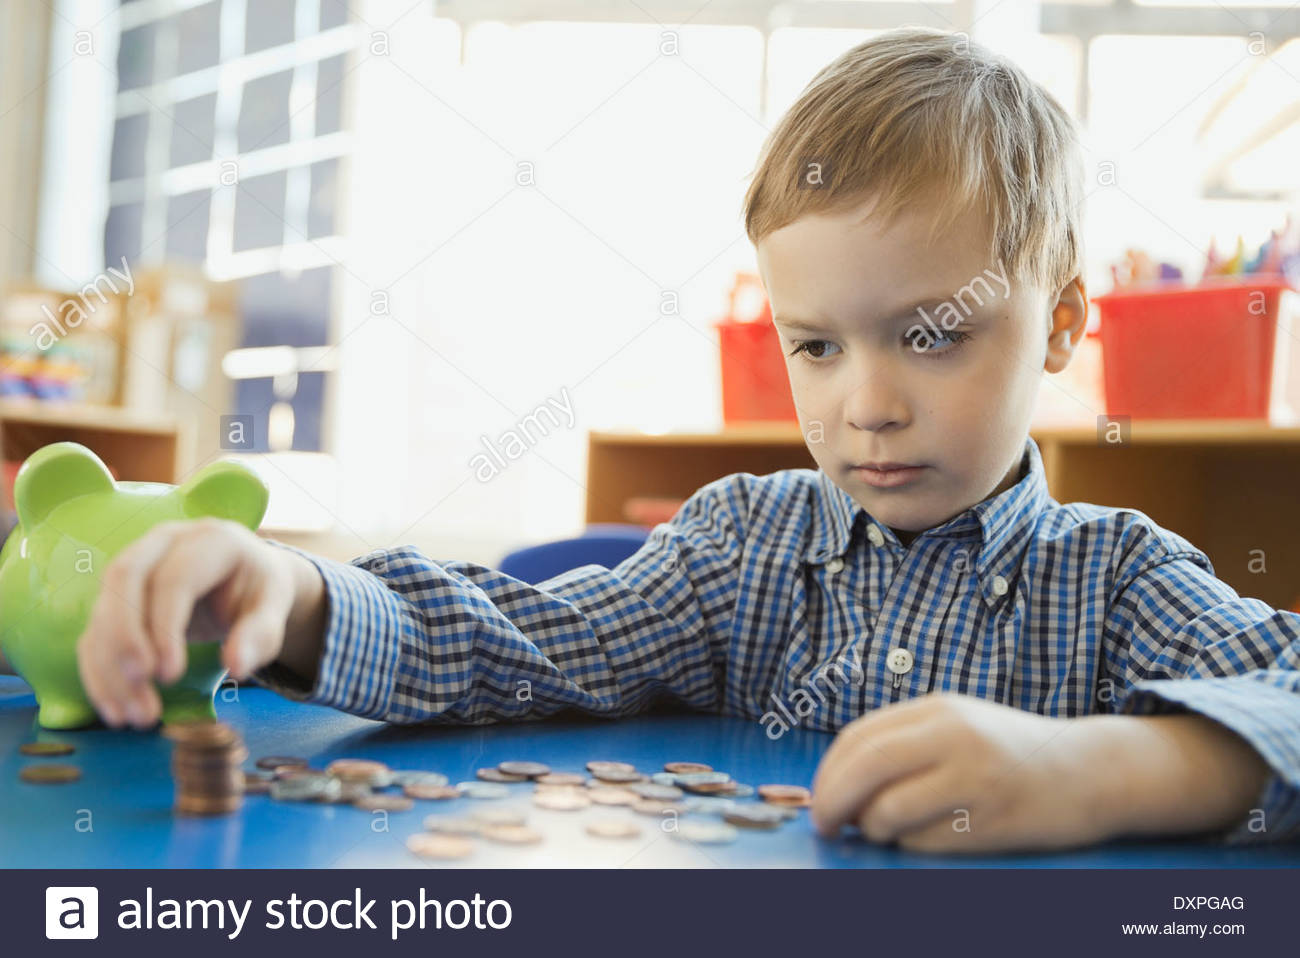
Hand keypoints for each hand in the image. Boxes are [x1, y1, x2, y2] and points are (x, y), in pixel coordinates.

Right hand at [77, 518, 304, 729]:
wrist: (245, 577)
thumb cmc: (258, 591)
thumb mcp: (274, 607)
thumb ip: (261, 634)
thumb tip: (236, 667)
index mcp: (210, 539)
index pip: (174, 579)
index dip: (166, 627)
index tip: (172, 675)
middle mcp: (163, 543)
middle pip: (124, 579)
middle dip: (125, 637)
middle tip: (140, 684)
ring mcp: (134, 566)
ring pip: (103, 609)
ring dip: (110, 666)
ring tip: (134, 715)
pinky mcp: (115, 598)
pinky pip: (95, 633)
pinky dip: (99, 673)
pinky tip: (116, 708)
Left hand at [810, 692, 1118, 853]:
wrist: (1089, 772)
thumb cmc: (1010, 751)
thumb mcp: (956, 725)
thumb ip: (903, 742)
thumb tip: (839, 782)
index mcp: (938, 710)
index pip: (858, 738)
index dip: (827, 773)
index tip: (818, 799)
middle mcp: (954, 737)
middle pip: (864, 768)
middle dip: (831, 802)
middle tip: (824, 825)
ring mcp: (974, 777)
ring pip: (887, 810)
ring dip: (871, 828)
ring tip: (881, 830)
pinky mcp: (991, 820)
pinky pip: (923, 841)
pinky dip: (909, 844)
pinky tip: (924, 836)